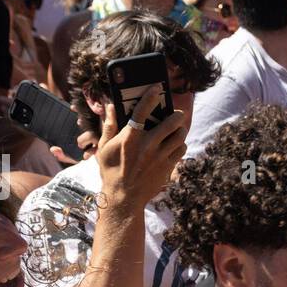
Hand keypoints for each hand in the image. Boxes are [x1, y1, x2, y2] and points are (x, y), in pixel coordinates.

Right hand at [95, 85, 188, 212]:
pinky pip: (181, 150)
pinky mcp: (167, 168)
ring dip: (179, 130)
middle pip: (171, 122)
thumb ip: (109, 127)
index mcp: (130, 139)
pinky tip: (174, 145)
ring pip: (179, 136)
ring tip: (176, 129)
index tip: (157, 88)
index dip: (150, 97)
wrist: (124, 199)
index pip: (141, 112)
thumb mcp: (105, 149)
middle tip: (176, 113)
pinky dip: (180, 145)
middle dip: (176, 114)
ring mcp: (159, 157)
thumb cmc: (111, 172)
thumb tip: (109, 107)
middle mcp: (147, 146)